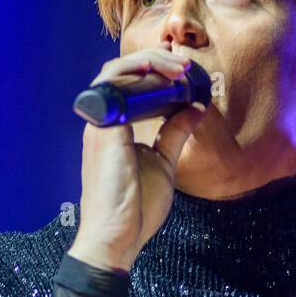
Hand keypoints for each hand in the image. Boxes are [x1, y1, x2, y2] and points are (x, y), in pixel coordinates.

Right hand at [68, 47, 209, 272]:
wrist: (118, 236)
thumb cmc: (135, 206)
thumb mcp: (163, 162)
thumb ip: (174, 133)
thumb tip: (195, 108)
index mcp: (115, 126)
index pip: (129, 83)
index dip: (156, 69)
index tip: (187, 71)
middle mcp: (103, 119)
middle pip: (122, 70)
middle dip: (157, 60)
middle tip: (188, 66)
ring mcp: (100, 122)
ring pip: (116, 70)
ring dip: (150, 62)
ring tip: (180, 68)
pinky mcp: (103, 128)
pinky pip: (113, 84)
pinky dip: (137, 72)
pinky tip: (163, 76)